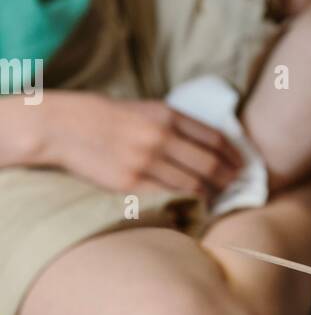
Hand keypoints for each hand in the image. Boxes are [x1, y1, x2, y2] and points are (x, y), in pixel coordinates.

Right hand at [41, 92, 243, 199]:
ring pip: (194, 185)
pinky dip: (185, 203)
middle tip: (234, 185)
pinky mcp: (130, 183)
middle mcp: (161, 138)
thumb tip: (209, 144)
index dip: (235, 155)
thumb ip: (176, 124)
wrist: (64, 127)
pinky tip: (191, 205)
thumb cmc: (106, 117)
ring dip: (211, 195)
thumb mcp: (145, 110)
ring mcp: (146, 162)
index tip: (242, 164)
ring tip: (215, 198)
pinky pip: (169, 197)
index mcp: (167, 115)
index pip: (215, 138)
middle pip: (211, 165)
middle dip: (229, 178)